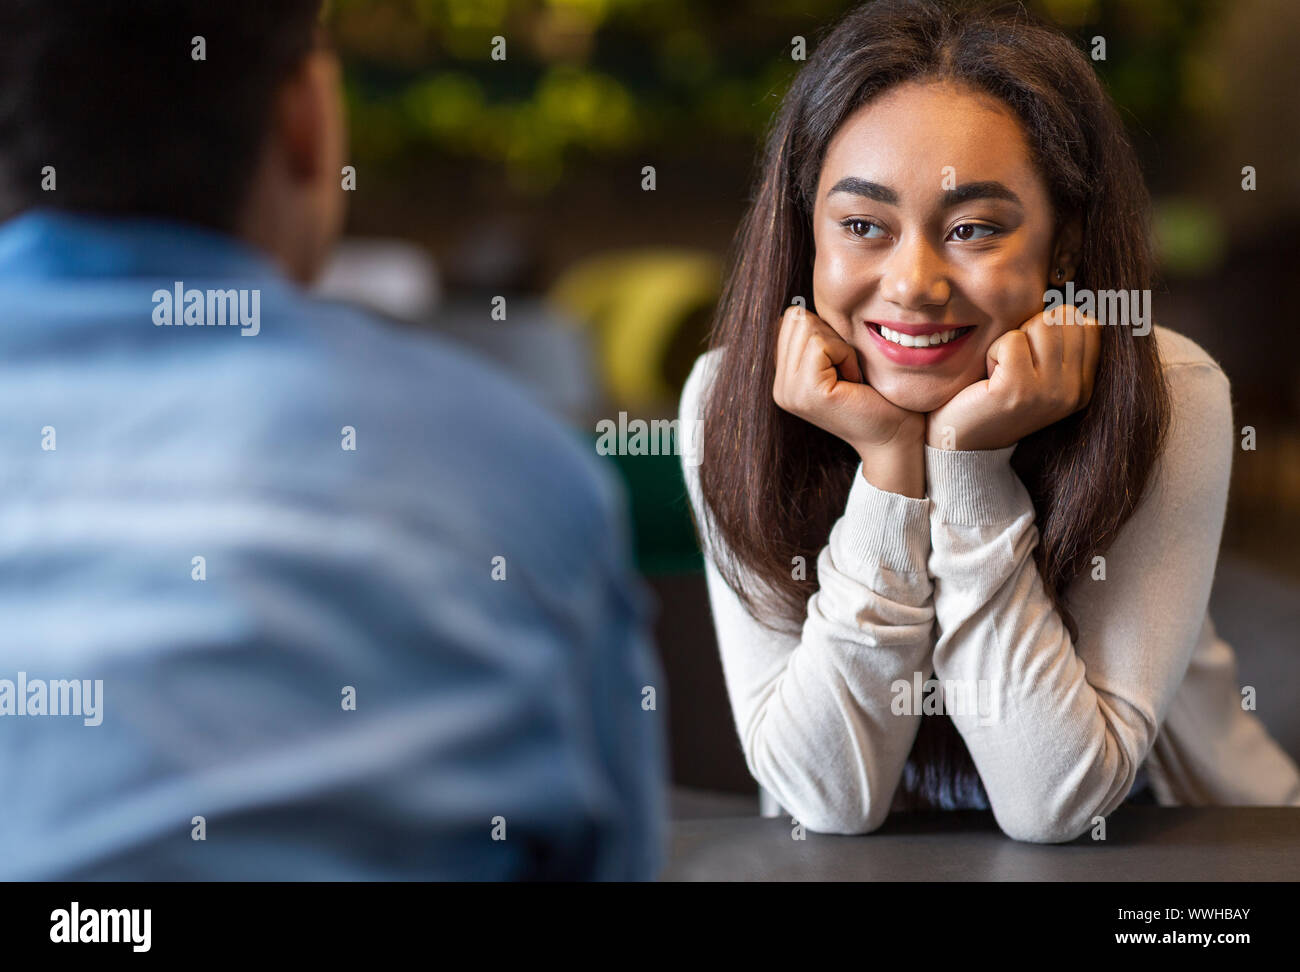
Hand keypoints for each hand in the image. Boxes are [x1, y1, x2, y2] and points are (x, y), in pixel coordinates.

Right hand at [773, 305, 925, 494]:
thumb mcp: (843, 360)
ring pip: (807, 327)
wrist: (896, 439)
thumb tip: (803, 304)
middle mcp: (779, 387)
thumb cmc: (879, 397)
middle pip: (796, 318)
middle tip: (849, 371)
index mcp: (785, 379)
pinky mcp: (806, 393)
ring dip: (840, 346)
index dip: (825, 330)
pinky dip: (845, 355)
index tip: (844, 364)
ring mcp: (788, 392)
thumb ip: (819, 337)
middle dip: (831, 335)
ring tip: (851, 377)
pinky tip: (854, 382)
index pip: (790, 319)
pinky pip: (821, 344)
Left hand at [926, 304, 1100, 451]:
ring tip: (999, 370)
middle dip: (1029, 329)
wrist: (960, 443)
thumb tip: (1071, 298)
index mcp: (1083, 385)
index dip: (1051, 323)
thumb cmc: (991, 395)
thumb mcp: (1035, 369)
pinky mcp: (1019, 391)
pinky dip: (991, 352)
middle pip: (1064, 317)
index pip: (1088, 322)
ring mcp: (1050, 393)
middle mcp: (1074, 391)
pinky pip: (1010, 340)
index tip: (1029, 352)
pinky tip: (987, 379)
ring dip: (1010, 340)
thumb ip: (1057, 339)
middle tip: (1010, 363)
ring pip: (1041, 324)